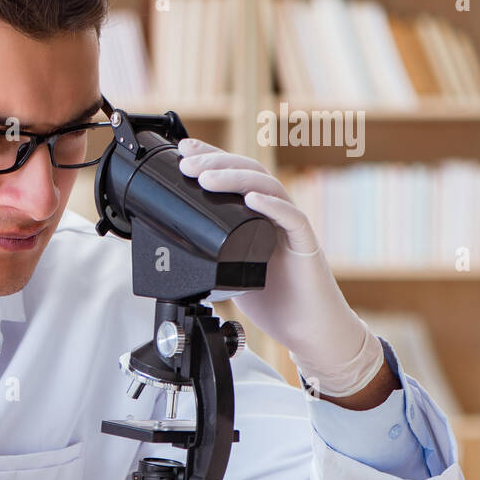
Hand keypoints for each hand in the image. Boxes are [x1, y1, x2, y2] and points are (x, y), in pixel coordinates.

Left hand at [175, 138, 385, 398]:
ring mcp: (291, 228)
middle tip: (188, 163)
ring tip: (208, 178)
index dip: (212, 158)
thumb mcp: (229, 271)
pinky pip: (292, 218)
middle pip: (250, 173)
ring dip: (236, 178)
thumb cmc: (274, 301)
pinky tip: (252, 199)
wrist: (307, 331)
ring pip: (268, 188)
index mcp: (257, 217)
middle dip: (217, 162)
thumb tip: (172, 242)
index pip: (235, 176)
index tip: (184, 149)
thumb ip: (210, 252)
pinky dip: (272, 206)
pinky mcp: (306, 245)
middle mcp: (275, 215)